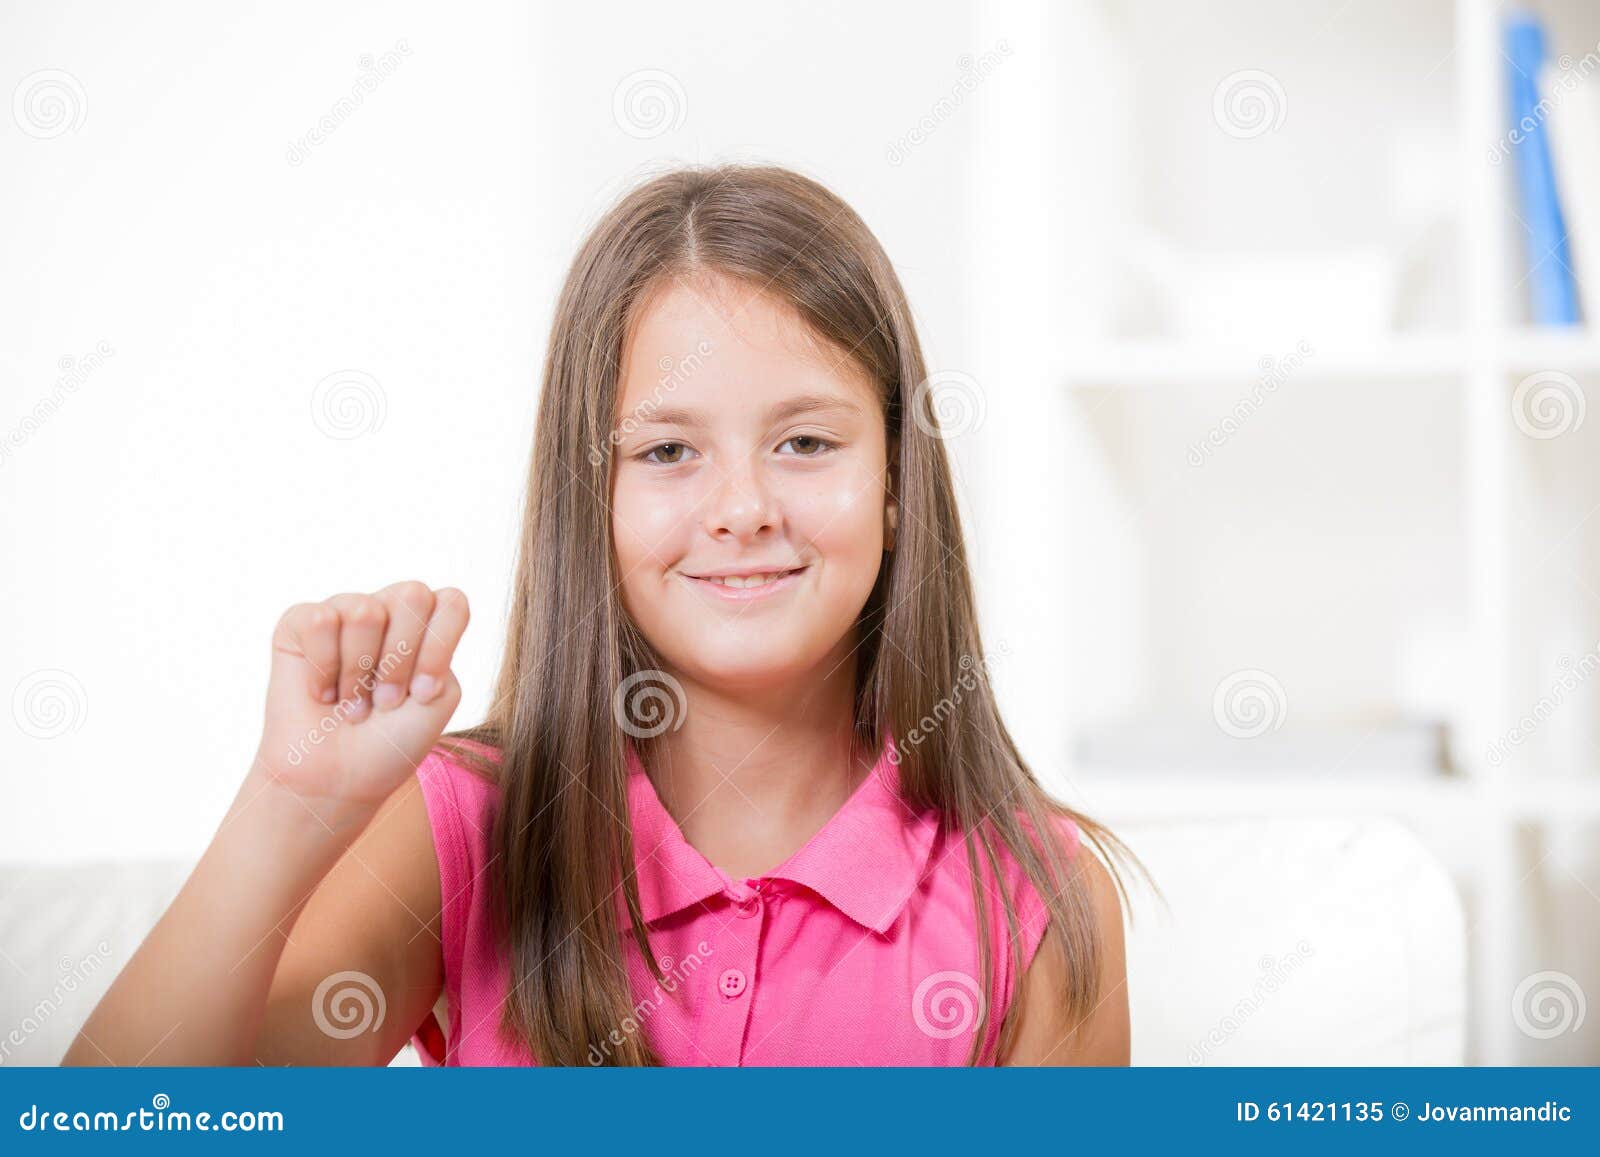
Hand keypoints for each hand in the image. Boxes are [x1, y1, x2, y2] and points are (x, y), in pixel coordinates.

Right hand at [252, 582, 469, 811]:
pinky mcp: (300, 622)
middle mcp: (388, 609)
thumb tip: (409, 599)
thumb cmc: (390, 741)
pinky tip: (322, 693)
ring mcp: (344, 611)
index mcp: (428, 625)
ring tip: (352, 702)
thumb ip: (440, 645)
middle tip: (384, 699)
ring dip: (359, 672)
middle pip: (412, 595)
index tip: (423, 694)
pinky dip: (323, 669)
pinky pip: (319, 621)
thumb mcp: (438, 697)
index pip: (451, 602)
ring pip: (364, 611)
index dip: (439, 648)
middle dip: (400, 659)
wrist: (338, 778)